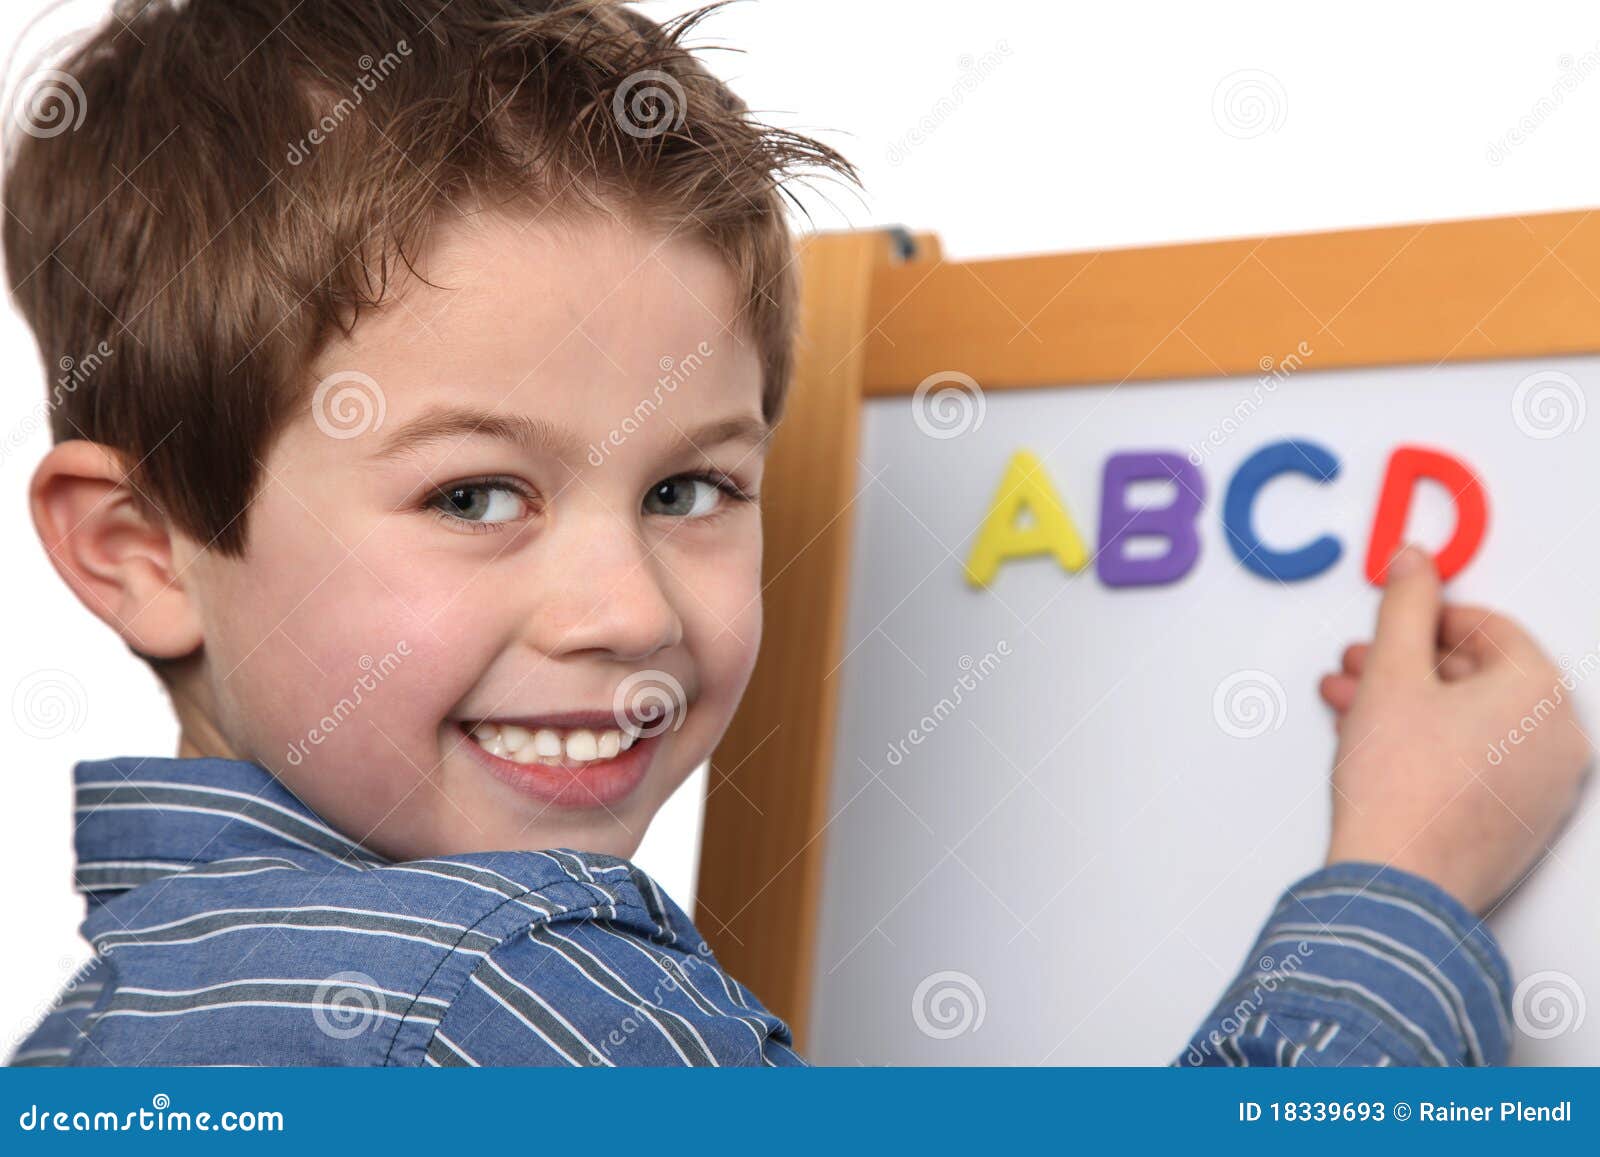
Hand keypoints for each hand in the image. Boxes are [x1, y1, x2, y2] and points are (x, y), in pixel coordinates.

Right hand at [1318, 543, 1592, 913]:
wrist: (1398, 882)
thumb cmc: (1401, 789)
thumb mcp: (1390, 672)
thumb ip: (1403, 605)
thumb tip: (1413, 564)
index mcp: (1542, 693)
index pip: (1490, 627)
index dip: (1428, 615)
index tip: (1394, 617)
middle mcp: (1559, 740)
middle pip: (1480, 675)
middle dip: (1408, 665)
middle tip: (1363, 665)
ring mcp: (1545, 787)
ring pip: (1474, 722)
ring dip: (1410, 705)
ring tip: (1354, 708)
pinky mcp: (1520, 825)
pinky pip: (1479, 763)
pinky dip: (1433, 746)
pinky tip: (1379, 748)